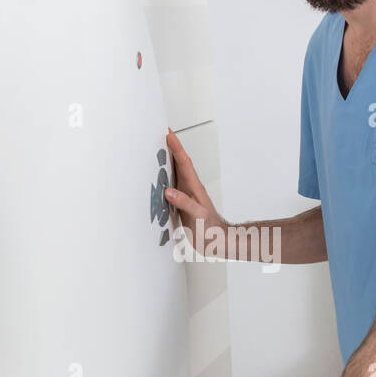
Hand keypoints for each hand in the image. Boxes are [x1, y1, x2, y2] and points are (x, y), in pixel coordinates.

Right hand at [164, 127, 226, 254]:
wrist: (218, 241)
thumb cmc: (211, 229)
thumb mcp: (198, 215)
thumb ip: (185, 203)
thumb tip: (169, 191)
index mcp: (194, 188)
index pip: (184, 163)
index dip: (176, 148)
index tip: (168, 135)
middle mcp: (190, 189)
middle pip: (179, 164)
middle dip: (171, 149)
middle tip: (161, 135)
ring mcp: (186, 196)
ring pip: (175, 175)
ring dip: (167, 163)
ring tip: (157, 151)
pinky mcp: (182, 205)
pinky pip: (171, 188)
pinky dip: (164, 180)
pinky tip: (158, 180)